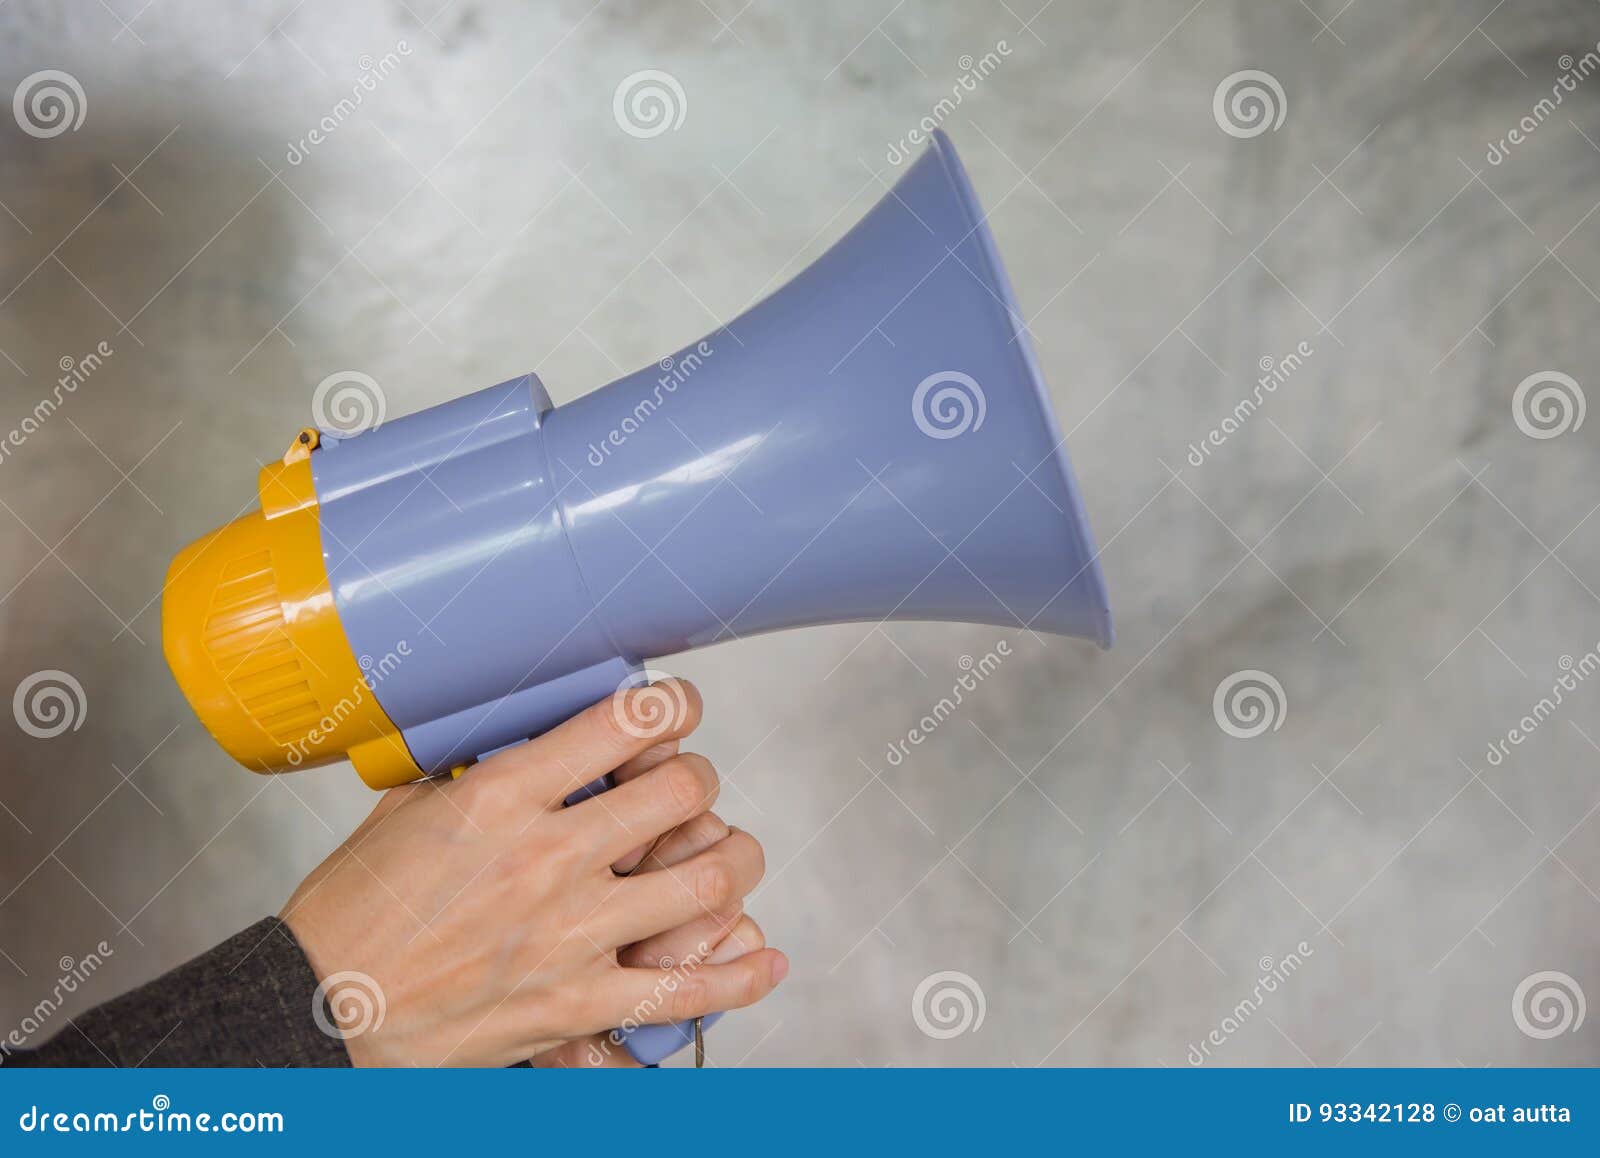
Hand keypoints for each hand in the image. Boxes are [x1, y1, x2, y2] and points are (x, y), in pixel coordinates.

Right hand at [281, 679, 786, 1066]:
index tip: (679, 708)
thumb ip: (475, 770)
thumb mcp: (405, 809)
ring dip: (732, 858)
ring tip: (728, 852)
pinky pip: (682, 990)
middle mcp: (547, 859)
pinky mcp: (576, 1004)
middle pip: (681, 792)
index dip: (672, 705)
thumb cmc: (350, 912)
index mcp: (503, 797)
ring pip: (704, 881)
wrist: (319, 1010)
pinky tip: (762, 957)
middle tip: (688, 786)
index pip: (624, 723)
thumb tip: (522, 739)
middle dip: (698, 779)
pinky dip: (736, 977)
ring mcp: (569, 936)